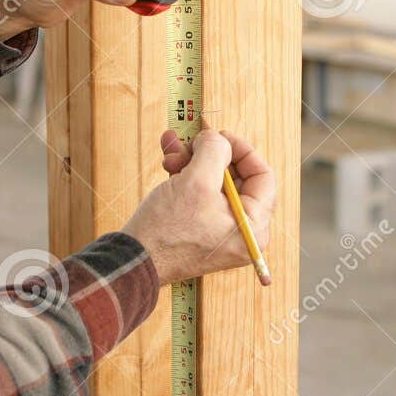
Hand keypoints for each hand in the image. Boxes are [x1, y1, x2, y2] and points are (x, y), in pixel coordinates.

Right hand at [122, 129, 275, 285]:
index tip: (218, 134)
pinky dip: (186, 176)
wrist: (133, 261)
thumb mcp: (196, 181)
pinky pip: (201, 195)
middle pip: (236, 177)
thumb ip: (215, 150)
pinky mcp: (201, 230)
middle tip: (188, 143)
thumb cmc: (167, 229)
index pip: (263, 176)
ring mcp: (221, 232)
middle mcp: (242, 232)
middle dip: (209, 154)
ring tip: (170, 154)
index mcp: (253, 226)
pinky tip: (168, 163)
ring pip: (214, 182)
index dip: (241, 149)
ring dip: (193, 161)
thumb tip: (217, 139)